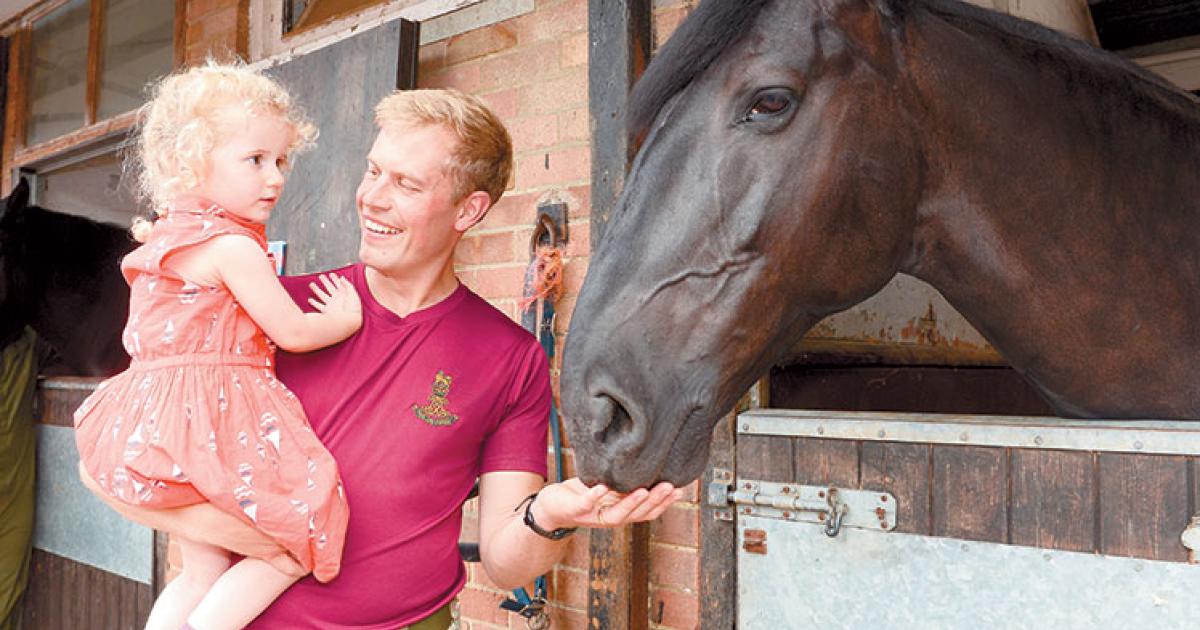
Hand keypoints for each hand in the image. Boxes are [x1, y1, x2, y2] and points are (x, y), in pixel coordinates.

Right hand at [308, 273, 361, 332]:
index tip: (331, 274)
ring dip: (317, 290)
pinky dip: (314, 303)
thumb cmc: (353, 307)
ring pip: (322, 295)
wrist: (351, 320)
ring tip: (311, 284)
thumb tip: (342, 278)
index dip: (335, 279)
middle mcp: (336, 299)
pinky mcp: (327, 311)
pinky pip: (319, 306)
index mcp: (343, 294)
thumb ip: (347, 285)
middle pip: (329, 288)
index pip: (338, 284)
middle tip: (320, 276)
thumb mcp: (352, 293)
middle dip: (325, 282)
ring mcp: (331, 305)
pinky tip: (310, 299)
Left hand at [530, 478, 681, 530]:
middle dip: (654, 502)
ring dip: (631, 503)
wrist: (551, 507)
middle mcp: (610, 517)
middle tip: (669, 487)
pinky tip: (603, 487)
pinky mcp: (575, 509)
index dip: (664, 503)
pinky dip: (595, 496)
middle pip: (637, 514)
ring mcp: (593, 515)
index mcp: (621, 512)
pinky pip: (586, 503)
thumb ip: (625, 482)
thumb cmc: (583, 494)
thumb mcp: (608, 488)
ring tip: (644, 490)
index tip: (680, 490)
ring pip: (616, 515)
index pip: (647, 511)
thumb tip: (647, 462)